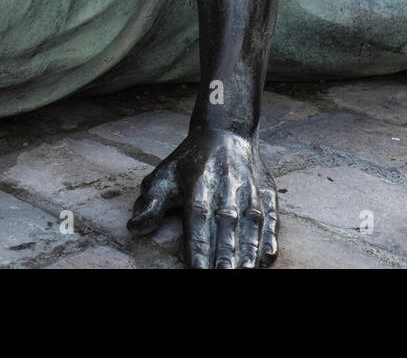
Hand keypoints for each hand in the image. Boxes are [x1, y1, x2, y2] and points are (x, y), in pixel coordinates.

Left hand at [127, 129, 277, 268]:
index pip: (197, 218)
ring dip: (250, 249)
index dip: (197, 245)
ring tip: (246, 273)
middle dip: (225, 254)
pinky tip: (268, 257)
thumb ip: (151, 204)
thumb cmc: (190, 162)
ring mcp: (250, 188)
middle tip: (223, 276)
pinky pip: (272, 215)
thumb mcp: (165, 175)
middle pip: (226, 223)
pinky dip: (271, 237)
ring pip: (251, 221)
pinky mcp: (266, 190)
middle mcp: (226, 185)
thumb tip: (134, 228)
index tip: (195, 269)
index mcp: (198, 183)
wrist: (226, 131)